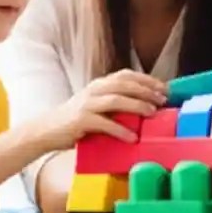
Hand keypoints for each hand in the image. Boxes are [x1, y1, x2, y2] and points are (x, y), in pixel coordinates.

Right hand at [33, 69, 167, 147]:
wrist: (47, 130)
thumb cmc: (76, 120)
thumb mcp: (96, 105)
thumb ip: (115, 102)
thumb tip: (146, 106)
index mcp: (99, 84)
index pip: (126, 75)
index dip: (146, 79)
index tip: (164, 88)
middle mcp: (93, 90)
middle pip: (124, 84)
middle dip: (146, 90)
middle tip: (163, 100)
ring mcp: (86, 104)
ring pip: (116, 100)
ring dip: (137, 105)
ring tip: (152, 113)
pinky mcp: (81, 121)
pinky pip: (105, 124)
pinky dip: (121, 130)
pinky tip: (133, 137)